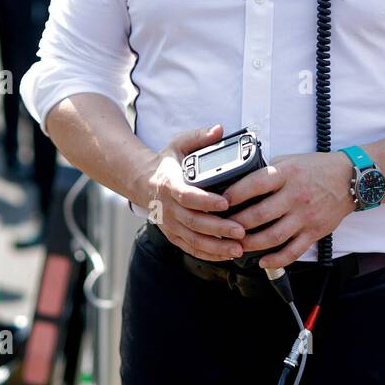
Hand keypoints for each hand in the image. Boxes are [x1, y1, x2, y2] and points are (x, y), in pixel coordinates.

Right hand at [145, 124, 245, 261]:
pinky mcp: (173, 234)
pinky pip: (190, 248)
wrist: (142, 182)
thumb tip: (219, 129)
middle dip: (218, 228)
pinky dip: (208, 254)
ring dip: (216, 246)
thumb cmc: (166, 162)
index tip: (225, 203)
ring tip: (238, 248)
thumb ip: (199, 137)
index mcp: (170, 184)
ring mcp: (170, 224)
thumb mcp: (179, 143)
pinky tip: (226, 255)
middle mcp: (168, 208)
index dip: (206, 201)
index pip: (188, 196)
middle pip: (194, 222)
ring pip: (193, 239)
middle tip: (241, 231)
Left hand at [222, 150, 353, 269]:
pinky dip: (276, 259)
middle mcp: (295, 196)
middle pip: (260, 215)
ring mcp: (305, 216)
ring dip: (251, 244)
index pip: (255, 184)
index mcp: (286, 174)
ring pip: (273, 236)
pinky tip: (262, 261)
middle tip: (222, 228)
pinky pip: (293, 251)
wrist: (350, 179)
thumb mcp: (289, 161)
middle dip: (236, 224)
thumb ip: (268, 172)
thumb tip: (240, 182)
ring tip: (236, 246)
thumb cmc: (315, 168)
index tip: (220, 202)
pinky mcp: (314, 232)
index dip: (234, 194)